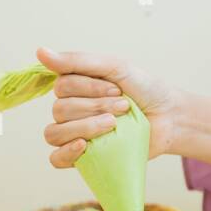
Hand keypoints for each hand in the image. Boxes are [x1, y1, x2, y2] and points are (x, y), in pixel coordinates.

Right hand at [36, 47, 184, 167]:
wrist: (170, 117)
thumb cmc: (144, 89)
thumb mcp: (116, 67)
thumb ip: (78, 61)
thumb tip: (40, 51)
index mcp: (75, 87)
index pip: (62, 87)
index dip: (89, 89)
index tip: (118, 89)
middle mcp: (71, 110)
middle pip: (60, 110)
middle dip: (95, 107)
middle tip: (123, 106)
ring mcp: (75, 134)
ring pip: (55, 133)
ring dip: (86, 127)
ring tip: (113, 125)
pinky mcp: (83, 157)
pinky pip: (56, 159)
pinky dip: (66, 153)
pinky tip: (84, 146)